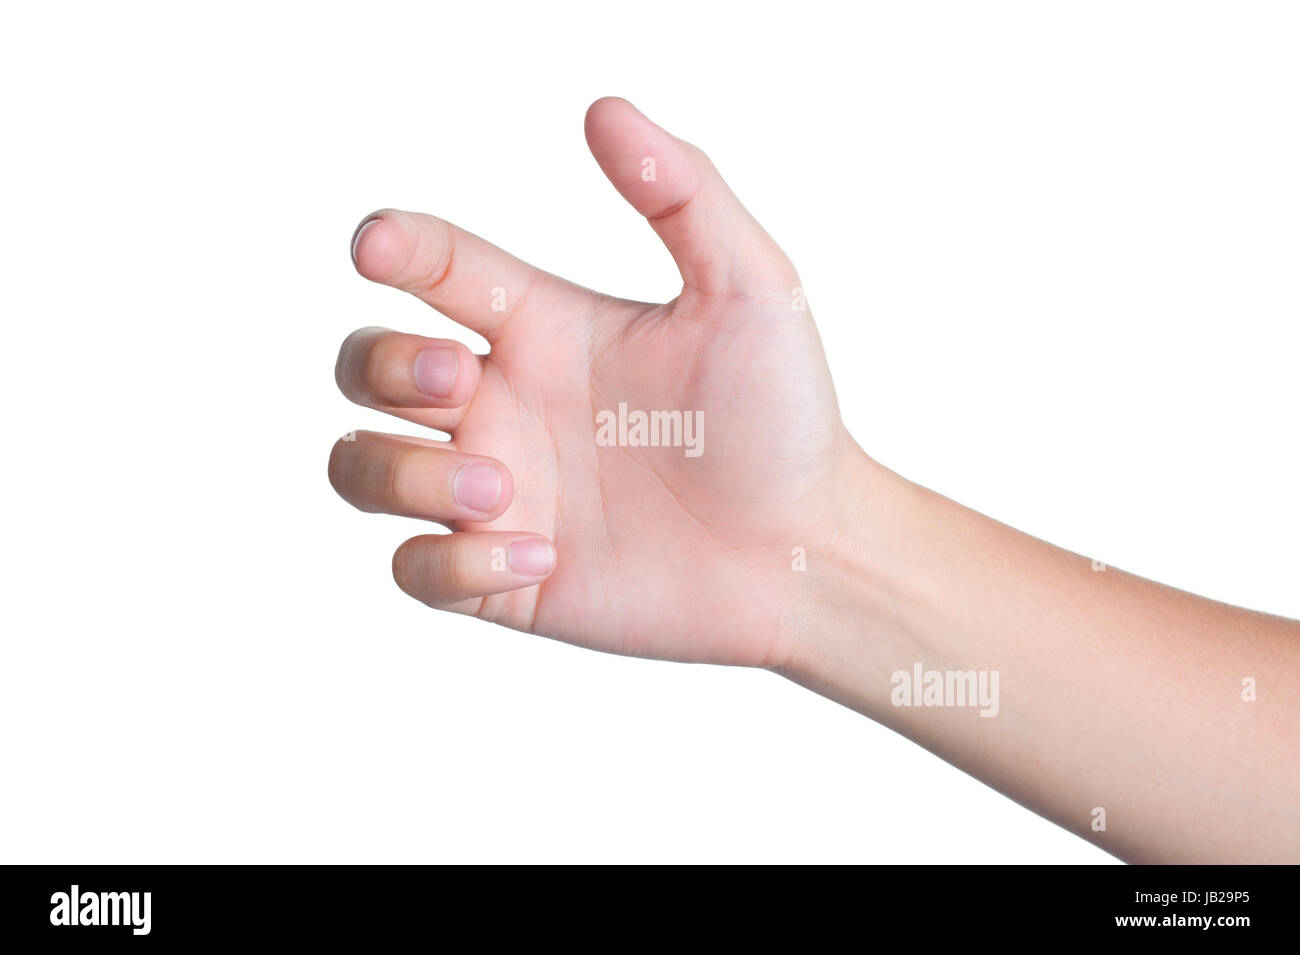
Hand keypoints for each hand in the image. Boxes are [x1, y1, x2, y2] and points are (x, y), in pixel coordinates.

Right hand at [329, 97, 859, 666]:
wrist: (809, 550)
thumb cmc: (785, 418)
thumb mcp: (749, 287)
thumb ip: (683, 192)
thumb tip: (604, 109)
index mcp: (543, 328)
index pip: (434, 269)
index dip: (393, 246)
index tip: (378, 246)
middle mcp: (505, 404)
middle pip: (365, 366)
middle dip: (382, 363)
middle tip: (459, 379)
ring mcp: (497, 493)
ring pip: (361, 469)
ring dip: (402, 473)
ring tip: (500, 490)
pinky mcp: (505, 579)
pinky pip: (415, 570)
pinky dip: (451, 566)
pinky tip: (540, 556)